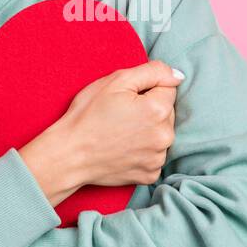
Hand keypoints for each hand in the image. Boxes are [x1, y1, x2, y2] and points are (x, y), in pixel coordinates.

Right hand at [19, 60, 184, 205]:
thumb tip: (178, 76)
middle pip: (166, 112)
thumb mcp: (116, 81)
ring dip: (148, 131)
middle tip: (121, 115)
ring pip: (161, 134)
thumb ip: (153, 72)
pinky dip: (143, 151)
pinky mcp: (150, 174)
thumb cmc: (88, 115)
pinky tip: (123, 148)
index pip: (168, 88)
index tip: (126, 98)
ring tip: (120, 132)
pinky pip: (154, 155)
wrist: (68, 155)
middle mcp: (165, 136)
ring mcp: (158, 158)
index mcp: (158, 109)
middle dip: (149, 109)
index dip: (146, 89)